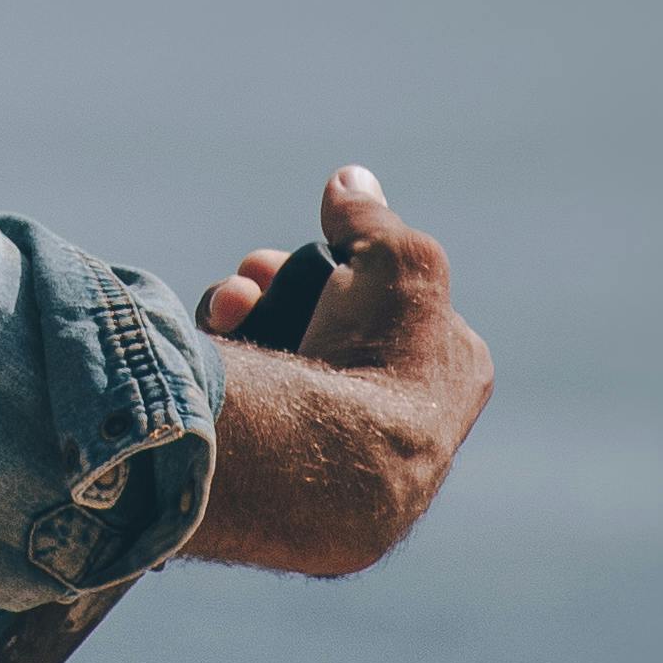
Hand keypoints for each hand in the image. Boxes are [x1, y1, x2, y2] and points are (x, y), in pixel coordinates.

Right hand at [186, 166, 491, 576]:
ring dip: (244, 321)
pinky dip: (229, 371)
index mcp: (448, 368)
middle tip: (248, 280)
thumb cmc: (382, 358)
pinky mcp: (290, 480)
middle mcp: (402, 413)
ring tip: (225, 312)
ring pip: (280, 359)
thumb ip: (369, 215)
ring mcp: (343, 449)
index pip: (383, 295)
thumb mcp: (397, 258)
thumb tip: (351, 182)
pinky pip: (254, 406)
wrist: (333, 466)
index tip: (296, 254)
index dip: (334, 263)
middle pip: (322, 322)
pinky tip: (214, 352)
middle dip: (274, 291)